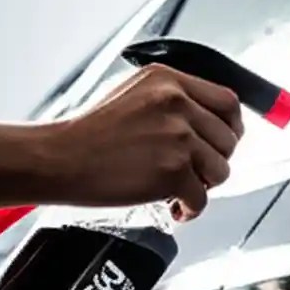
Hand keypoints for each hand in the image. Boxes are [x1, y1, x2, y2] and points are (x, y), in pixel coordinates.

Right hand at [43, 63, 244, 220]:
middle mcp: (176, 103)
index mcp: (168, 81)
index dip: (231, 127)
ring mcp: (177, 136)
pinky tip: (173, 206)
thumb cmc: (89, 134)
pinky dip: (189, 209)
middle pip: (229, 139)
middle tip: (193, 171)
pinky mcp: (173, 170)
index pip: (227, 102)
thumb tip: (209, 123)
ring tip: (178, 187)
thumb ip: (173, 102)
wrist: (58, 158)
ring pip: (221, 170)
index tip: (223, 141)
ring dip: (203, 185)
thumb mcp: (134, 95)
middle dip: (215, 161)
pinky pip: (201, 199)